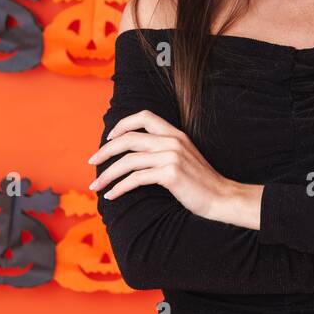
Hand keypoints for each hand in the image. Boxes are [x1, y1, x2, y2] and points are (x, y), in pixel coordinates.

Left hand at [88, 110, 240, 221]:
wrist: (222, 197)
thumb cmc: (201, 182)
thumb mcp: (184, 157)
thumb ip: (164, 150)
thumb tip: (136, 155)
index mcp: (175, 134)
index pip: (144, 116)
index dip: (123, 124)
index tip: (109, 138)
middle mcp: (172, 141)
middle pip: (128, 138)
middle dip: (105, 151)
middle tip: (92, 163)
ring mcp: (171, 156)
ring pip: (128, 160)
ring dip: (107, 174)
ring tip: (96, 186)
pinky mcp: (170, 174)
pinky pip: (136, 179)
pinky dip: (120, 187)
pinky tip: (112, 195)